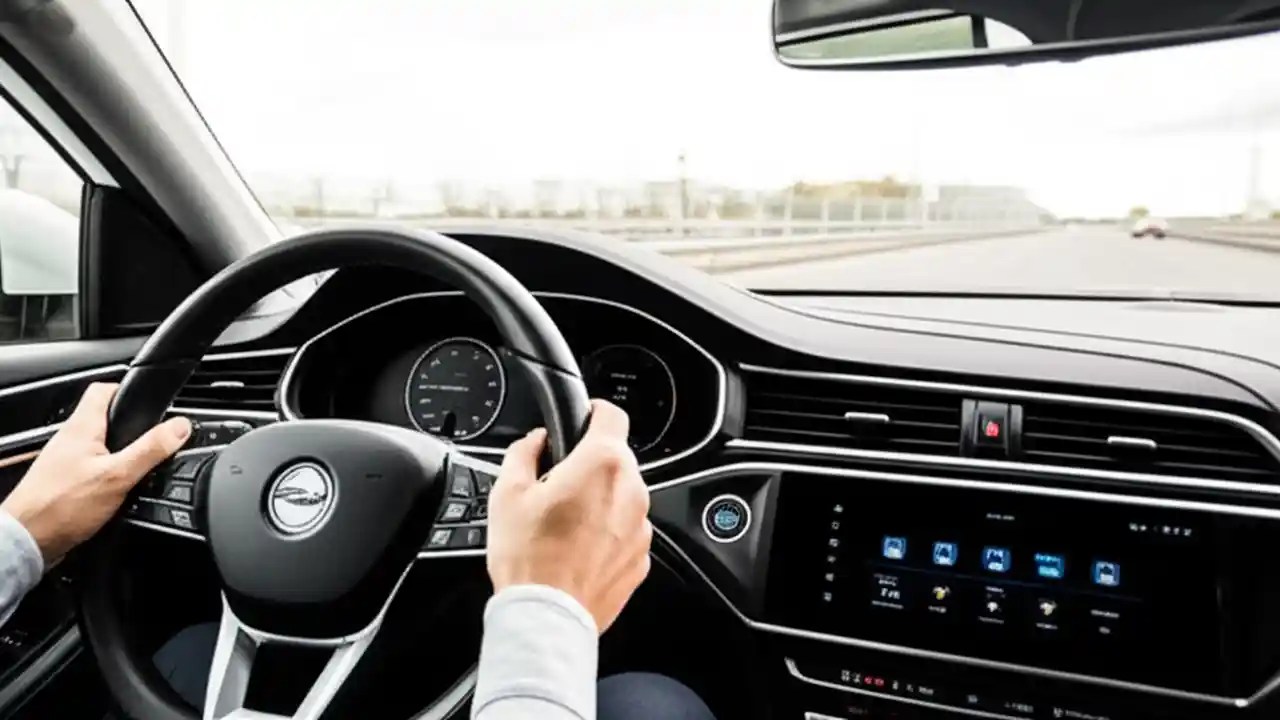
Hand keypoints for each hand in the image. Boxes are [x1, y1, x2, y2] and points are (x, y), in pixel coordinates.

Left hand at [1, 383, 191, 563]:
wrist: (28, 540)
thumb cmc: (62, 507)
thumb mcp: (118, 476)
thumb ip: (150, 449)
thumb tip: (180, 426)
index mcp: (81, 428)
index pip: (103, 389)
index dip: (127, 389)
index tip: (149, 402)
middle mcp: (69, 440)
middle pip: (103, 419)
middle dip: (130, 427)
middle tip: (152, 439)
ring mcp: (63, 461)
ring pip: (98, 445)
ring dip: (119, 452)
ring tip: (139, 466)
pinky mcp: (62, 482)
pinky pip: (91, 468)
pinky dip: (108, 473)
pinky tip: (118, 490)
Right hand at [486, 400, 650, 632]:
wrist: (547, 617)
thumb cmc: (529, 559)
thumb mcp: (508, 493)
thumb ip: (525, 453)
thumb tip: (534, 441)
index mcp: (602, 463)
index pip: (612, 415)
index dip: (594, 412)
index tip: (584, 419)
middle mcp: (632, 491)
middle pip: (616, 459)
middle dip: (590, 465)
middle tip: (558, 484)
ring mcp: (641, 527)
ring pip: (623, 497)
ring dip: (600, 500)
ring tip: (564, 523)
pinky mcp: (641, 557)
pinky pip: (626, 531)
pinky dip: (608, 533)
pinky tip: (577, 549)